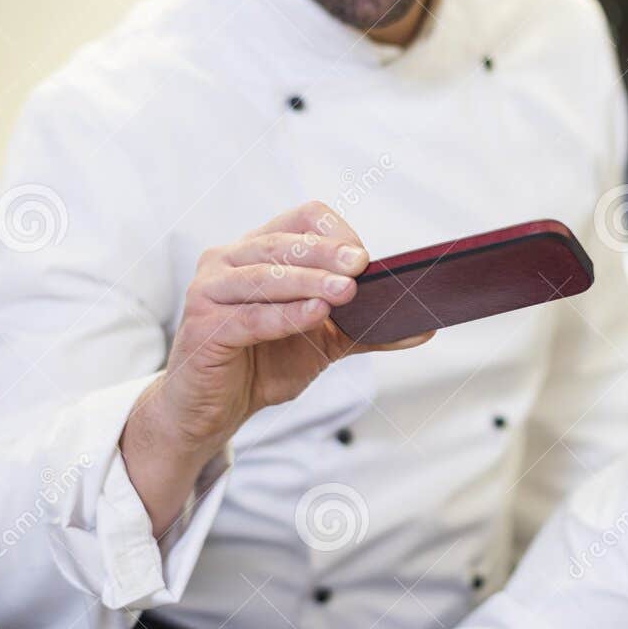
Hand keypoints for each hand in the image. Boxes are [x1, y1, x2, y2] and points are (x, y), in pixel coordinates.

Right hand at [122, 202, 430, 532]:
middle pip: (283, 242)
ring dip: (309, 282)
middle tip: (362, 266)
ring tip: (347, 291)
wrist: (213, 409)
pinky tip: (315, 316)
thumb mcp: (322, 342)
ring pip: (265, 275)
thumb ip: (366, 330)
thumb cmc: (262, 363)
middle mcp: (228, 259)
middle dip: (326, 254)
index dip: (335, 234)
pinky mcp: (203, 326)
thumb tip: (424, 329)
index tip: (365, 260)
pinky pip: (250, 317)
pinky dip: (286, 315)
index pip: (301, 219)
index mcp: (258, 250)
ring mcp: (210, 290)